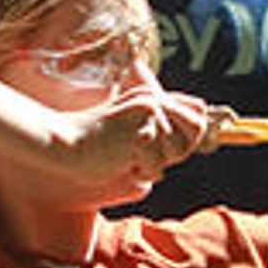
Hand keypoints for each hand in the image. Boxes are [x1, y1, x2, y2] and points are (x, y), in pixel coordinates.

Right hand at [62, 85, 212, 193]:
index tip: (170, 146)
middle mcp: (153, 102)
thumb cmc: (95, 140)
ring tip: (125, 156)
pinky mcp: (142, 138)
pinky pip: (156, 169)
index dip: (191, 135)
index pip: (198, 113)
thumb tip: (203, 119)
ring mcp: (148, 119)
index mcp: (151, 95)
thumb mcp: (130, 124)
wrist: (64, 144)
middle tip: (143, 154)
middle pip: (193, 136)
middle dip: (175, 152)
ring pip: (173, 157)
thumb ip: (163, 123)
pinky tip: (118, 162)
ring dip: (151, 165)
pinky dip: (139, 172)